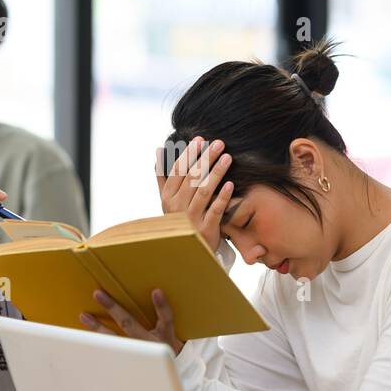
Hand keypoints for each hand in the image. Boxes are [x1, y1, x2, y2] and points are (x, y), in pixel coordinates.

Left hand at [80, 288, 183, 356]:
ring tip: (84, 316)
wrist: (167, 370)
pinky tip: (84, 336)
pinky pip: (110, 352)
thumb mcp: (171, 331)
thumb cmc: (167, 343)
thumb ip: (163, 315)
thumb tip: (154, 291)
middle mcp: (149, 342)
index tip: (156, 292)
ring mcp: (136, 352)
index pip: (166, 318)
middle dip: (113, 309)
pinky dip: (97, 343)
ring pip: (115, 339)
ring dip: (98, 327)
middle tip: (98, 294)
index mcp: (165, 335)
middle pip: (130, 324)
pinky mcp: (128, 360)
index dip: (161, 306)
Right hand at [154, 135, 232, 251]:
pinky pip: (215, 211)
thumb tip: (160, 150)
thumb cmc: (179, 219)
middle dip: (206, 158)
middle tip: (219, 143)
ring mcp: (190, 219)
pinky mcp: (205, 230)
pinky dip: (222, 197)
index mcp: (168, 197)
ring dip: (216, 172)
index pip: (178, 171)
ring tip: (227, 158)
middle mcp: (177, 207)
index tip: (200, 140)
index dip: (189, 154)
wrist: (186, 250)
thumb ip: (163, 176)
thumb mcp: (167, 199)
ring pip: (204, 191)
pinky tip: (230, 184)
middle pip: (192, 178)